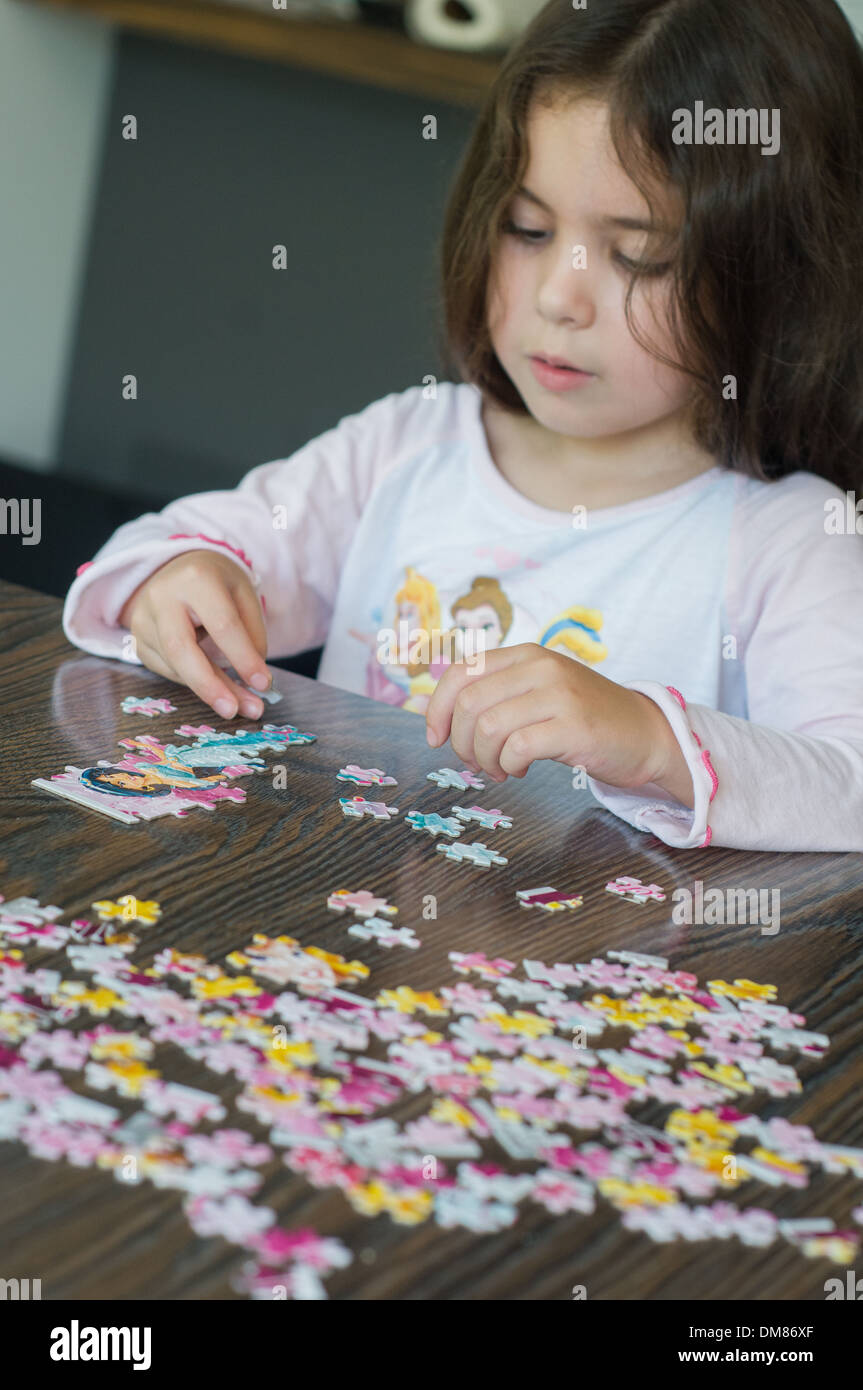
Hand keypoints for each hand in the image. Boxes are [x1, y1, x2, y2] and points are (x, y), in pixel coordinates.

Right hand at [119, 550, 269, 719]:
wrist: (180, 568)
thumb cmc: (217, 582)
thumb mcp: (243, 595)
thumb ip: (252, 634)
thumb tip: (255, 681)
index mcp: (195, 578)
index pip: (221, 625)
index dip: (243, 658)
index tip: (263, 684)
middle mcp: (161, 597)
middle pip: (180, 649)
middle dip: (209, 685)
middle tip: (234, 710)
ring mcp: (143, 620)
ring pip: (174, 665)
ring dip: (208, 690)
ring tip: (238, 705)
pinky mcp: (137, 640)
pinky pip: (167, 670)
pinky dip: (193, 682)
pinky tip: (213, 685)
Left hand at [424, 642, 692, 802]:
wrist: (646, 733)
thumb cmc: (583, 718)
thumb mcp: (535, 694)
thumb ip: (492, 696)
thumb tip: (434, 713)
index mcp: (525, 654)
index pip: (461, 672)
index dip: (439, 709)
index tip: (437, 738)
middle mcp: (540, 666)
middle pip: (470, 704)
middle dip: (463, 743)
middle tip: (478, 762)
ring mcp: (559, 693)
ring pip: (489, 728)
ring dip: (485, 759)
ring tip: (501, 769)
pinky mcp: (574, 725)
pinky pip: (517, 748)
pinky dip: (509, 766)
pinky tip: (521, 770)